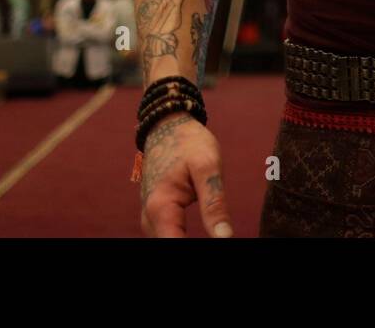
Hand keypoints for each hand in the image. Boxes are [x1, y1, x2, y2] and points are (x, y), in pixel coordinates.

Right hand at [139, 113, 232, 238]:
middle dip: (192, 246)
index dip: (196, 249)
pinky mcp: (156, 214)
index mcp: (160, 207)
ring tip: (217, 233)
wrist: (168, 125)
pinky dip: (181, 238)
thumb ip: (215, 204)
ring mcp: (150, 216)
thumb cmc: (189, 142)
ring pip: (168, 241)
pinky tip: (202, 236)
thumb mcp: (208, 167)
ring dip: (185, 242)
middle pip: (169, 246)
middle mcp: (149, 217)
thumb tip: (225, 237)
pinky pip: (167, 235)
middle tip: (222, 235)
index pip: (175, 246)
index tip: (220, 240)